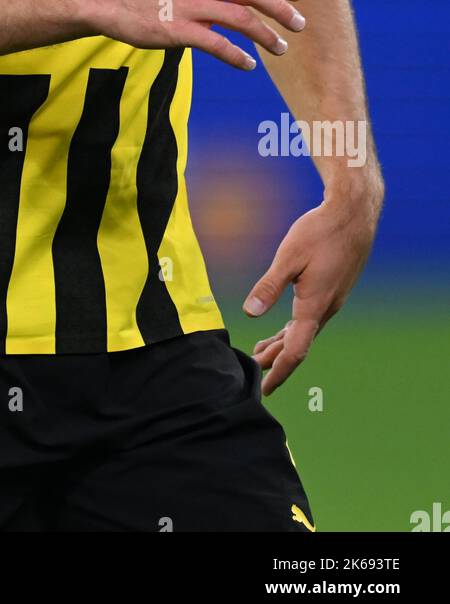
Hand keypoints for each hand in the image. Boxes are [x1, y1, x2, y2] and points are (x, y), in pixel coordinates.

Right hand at [101, 0, 305, 69]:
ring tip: (281, 48)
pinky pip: (217, 45)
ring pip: (241, 18)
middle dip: (282, 9)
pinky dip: (238, 56)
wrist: (111, 1)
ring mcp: (190, 5)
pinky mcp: (179, 30)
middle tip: (299, 24)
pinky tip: (249, 64)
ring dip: (267, 35)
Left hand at [242, 195, 379, 393]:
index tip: (264, 388)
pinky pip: (310, 317)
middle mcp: (326, 308)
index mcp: (314, 306)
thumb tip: (249, 313)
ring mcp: (331, 300)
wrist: (353, 215)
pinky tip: (283, 325)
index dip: (279, 371)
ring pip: (304, 330)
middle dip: (276, 360)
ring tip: (261, 353)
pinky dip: (293, 327)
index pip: (295, 350)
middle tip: (253, 373)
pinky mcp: (331, 290)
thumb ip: (269, 286)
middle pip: (298, 344)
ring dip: (282, 343)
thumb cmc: (320, 232)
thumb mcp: (289, 257)